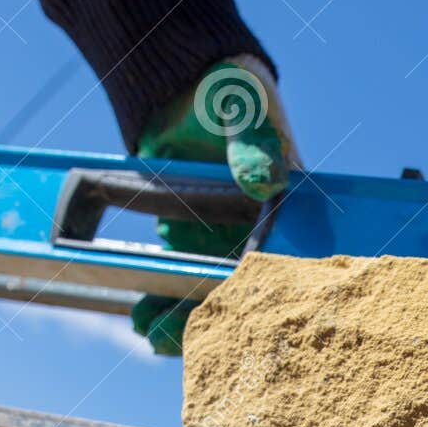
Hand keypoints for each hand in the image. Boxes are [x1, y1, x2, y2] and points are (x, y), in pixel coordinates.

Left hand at [132, 57, 297, 355]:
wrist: (181, 86)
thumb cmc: (229, 93)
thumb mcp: (244, 112)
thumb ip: (253, 144)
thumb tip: (264, 182)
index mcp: (286, 209)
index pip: (280, 261)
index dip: (265, 296)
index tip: (240, 317)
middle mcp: (258, 235)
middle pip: (243, 292)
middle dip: (216, 321)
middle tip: (186, 340)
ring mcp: (222, 242)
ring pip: (207, 294)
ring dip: (182, 319)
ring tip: (152, 332)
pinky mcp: (189, 242)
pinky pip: (178, 281)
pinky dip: (161, 302)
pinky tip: (141, 319)